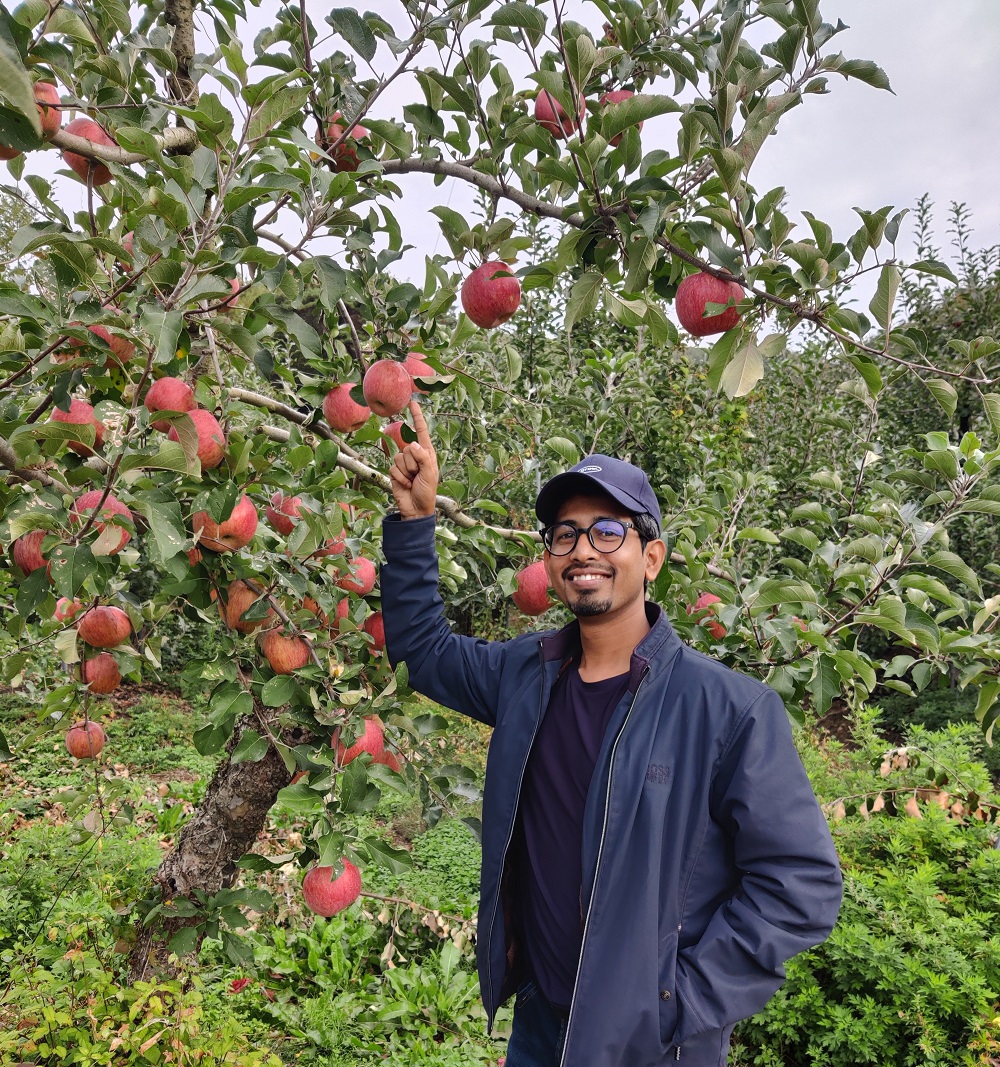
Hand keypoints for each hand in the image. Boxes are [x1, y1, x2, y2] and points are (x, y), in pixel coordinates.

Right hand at [389, 400, 438, 518]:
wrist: (415, 509)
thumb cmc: (427, 492)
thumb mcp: (429, 474)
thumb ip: (423, 457)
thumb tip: (413, 444)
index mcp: (427, 453)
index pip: (421, 431)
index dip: (417, 417)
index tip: (412, 403)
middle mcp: (416, 455)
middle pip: (407, 446)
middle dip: (412, 463)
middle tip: (418, 475)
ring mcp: (405, 463)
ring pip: (399, 457)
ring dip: (406, 472)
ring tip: (412, 480)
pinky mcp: (395, 471)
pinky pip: (393, 467)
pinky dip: (399, 477)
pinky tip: (405, 484)